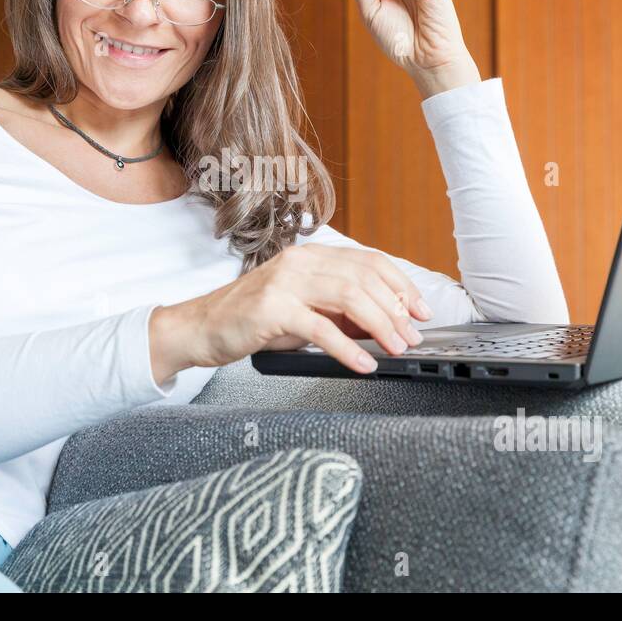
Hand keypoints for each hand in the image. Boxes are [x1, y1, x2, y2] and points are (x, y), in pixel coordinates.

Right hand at [149, 244, 435, 381]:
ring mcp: (285, 282)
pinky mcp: (271, 309)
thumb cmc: (250, 319)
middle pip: (364, 277)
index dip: (402, 285)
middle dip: (396, 309)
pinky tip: (363, 364)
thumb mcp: (302, 308)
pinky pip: (320, 328)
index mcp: (311, 256)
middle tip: (412, 336)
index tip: (421, 310)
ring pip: (349, 296)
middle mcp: (300, 261)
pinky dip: (348, 348)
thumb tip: (383, 322)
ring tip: (395, 348)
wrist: (200, 328)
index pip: (369, 261)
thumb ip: (338, 309)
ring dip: (380, 325)